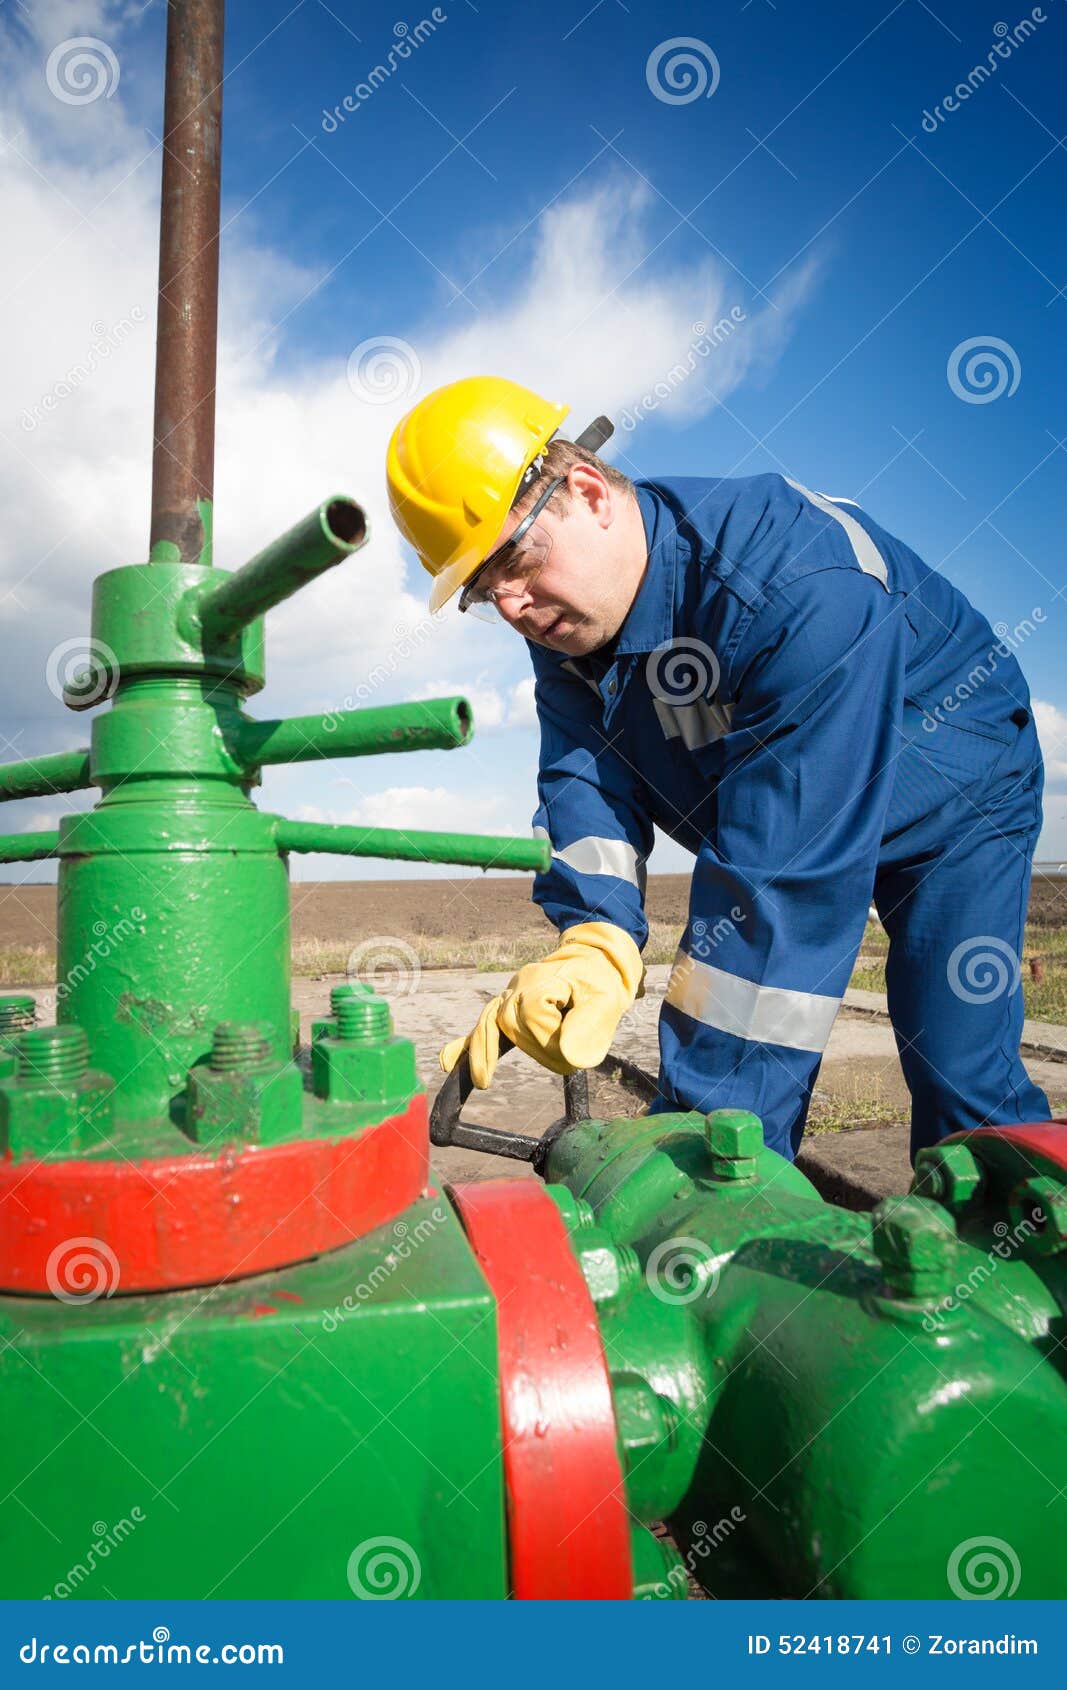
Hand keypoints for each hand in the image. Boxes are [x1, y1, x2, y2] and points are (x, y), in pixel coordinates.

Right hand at [439, 921, 643, 1087]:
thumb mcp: (607, 1002)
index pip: (533, 1018)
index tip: (573, 1059)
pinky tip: (449, 1063)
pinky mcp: (506, 1004)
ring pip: (488, 1023)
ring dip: (483, 1052)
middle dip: (534, 1050)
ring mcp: (509, 994)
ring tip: (481, 1081)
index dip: (550, 1043)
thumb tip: (571, 1059)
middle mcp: (519, 986)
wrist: (594, 960)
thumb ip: (591, 1027)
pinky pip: (482, 1024)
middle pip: (509, 1023)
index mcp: (543, 981)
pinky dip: (465, 1044)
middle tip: (564, 1067)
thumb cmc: (601, 982)